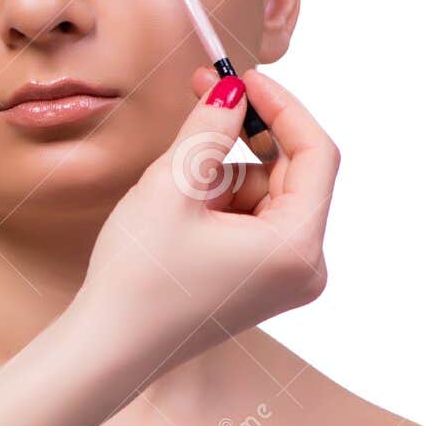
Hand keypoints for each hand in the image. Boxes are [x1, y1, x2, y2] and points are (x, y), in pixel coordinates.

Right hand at [78, 66, 338, 373]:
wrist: (109, 347)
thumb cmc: (139, 277)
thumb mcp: (171, 187)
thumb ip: (207, 130)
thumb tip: (230, 91)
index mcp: (297, 247)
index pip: (315, 155)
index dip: (282, 107)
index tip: (243, 77)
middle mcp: (305, 266)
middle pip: (290, 173)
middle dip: (242, 139)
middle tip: (202, 94)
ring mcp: (284, 278)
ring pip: (265, 194)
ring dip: (220, 177)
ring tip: (169, 196)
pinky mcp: (261, 282)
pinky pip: (253, 220)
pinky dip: (218, 203)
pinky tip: (177, 217)